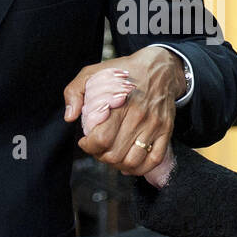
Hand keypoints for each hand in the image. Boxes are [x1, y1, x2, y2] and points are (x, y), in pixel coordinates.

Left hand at [63, 46, 184, 178]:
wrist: (160, 68)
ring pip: (133, 161)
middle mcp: (139, 116)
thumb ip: (75, 91)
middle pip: (115, 154)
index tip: (85, 141)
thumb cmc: (124, 72)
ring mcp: (154, 125)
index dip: (89, 146)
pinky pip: (154, 160)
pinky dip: (140, 168)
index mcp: (120, 103)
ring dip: (118, 164)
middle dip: (100, 156)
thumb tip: (70, 117)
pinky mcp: (166, 131)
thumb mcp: (93, 73)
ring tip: (112, 155)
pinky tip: (129, 163)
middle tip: (98, 148)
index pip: (102, 138)